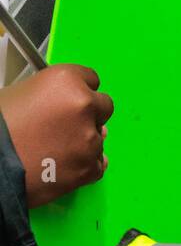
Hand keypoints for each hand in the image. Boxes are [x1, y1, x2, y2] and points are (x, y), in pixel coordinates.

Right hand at [0, 64, 113, 208]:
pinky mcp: (91, 167)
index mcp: (67, 81)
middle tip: (67, 122)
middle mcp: (86, 107)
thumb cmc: (1, 125)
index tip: (73, 97)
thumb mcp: (23, 92)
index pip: (91, 78)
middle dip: (90, 113)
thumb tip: (71, 105)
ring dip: (85, 140)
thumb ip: (53, 94)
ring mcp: (91, 139)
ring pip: (100, 137)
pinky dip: (85, 163)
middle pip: (104, 106)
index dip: (81, 88)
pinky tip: (63, 162)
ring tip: (57, 146)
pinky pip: (98, 163)